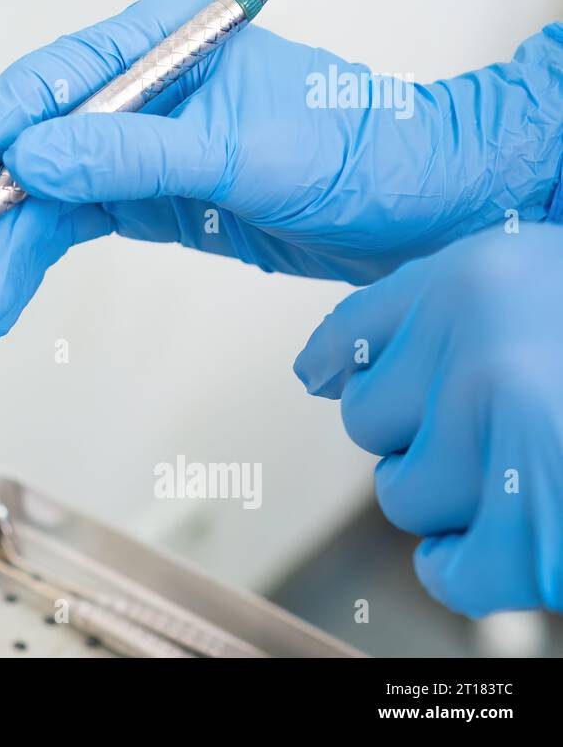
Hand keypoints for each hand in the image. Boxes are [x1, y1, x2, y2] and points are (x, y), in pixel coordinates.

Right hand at [0, 0, 562, 338]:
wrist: (419, 205)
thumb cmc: (356, 150)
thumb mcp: (242, 153)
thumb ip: (134, 154)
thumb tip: (34, 156)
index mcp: (159, 41)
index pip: (45, 85)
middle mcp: (136, 86)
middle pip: (27, 142)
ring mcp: (134, 143)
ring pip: (41, 194)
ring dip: (2, 248)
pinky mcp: (143, 193)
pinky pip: (68, 222)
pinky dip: (32, 256)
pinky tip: (3, 287)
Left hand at [294, 224, 562, 616]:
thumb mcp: (529, 280)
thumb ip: (418, 310)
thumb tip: (310, 372)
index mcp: (478, 280)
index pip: (349, 341)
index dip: (374, 369)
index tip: (393, 380)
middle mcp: (482, 355)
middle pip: (369, 423)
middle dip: (427, 432)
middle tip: (512, 419)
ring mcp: (511, 447)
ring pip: (403, 494)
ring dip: (453, 495)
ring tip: (535, 464)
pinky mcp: (541, 538)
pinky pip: (451, 569)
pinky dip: (469, 564)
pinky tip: (512, 530)